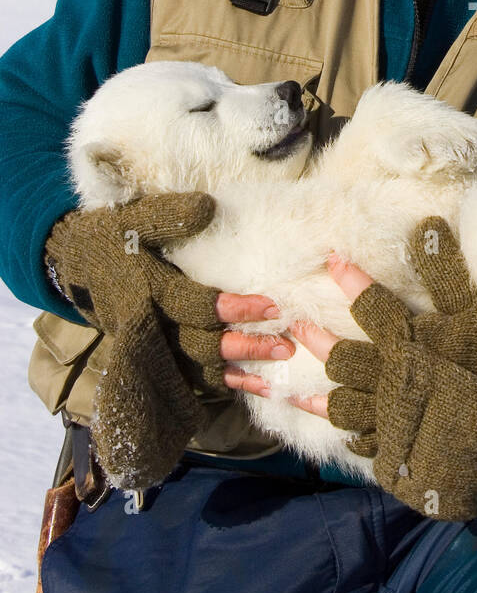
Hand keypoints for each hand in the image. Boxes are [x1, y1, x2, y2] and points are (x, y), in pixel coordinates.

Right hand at [44, 192, 291, 489]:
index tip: (271, 306)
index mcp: (146, 288)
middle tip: (286, 345)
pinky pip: (191, 376)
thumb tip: (209, 207)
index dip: (233, 308)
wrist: (74, 262)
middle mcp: (149, 322)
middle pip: (199, 345)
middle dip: (244, 346)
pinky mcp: (155, 354)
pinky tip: (257, 385)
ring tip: (279, 368)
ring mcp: (151, 343)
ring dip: (239, 370)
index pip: (193, 305)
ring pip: (197, 367)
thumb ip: (169, 215)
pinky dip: (224, 382)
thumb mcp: (135, 217)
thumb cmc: (112, 235)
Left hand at [289, 251, 476, 521]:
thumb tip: (427, 224)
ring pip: (342, 404)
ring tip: (291, 384)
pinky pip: (364, 439)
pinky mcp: (404, 446)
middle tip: (292, 324)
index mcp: (411, 341)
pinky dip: (345, 430)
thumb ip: (447, 269)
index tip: (332, 259)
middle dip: (314, 338)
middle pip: (342, 358)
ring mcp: (396, 417)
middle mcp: (395, 378)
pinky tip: (337, 425)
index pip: (370, 304)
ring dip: (315, 394)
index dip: (349, 279)